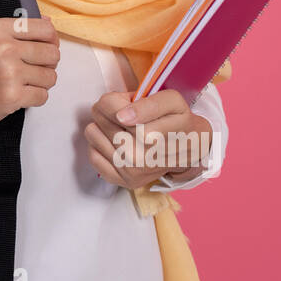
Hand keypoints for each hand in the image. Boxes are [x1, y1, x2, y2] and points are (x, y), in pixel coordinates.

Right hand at [0, 16, 59, 145]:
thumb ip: (10, 25)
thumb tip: (45, 21)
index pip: (44, 28)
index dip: (50, 39)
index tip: (45, 46)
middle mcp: (4, 48)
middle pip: (52, 53)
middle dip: (47, 63)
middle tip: (34, 68)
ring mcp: (9, 73)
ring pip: (50, 76)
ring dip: (41, 82)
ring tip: (25, 82)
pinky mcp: (12, 97)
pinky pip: (43, 96)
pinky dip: (35, 98)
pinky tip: (20, 95)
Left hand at [83, 89, 212, 189]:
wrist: (188, 151)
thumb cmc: (176, 122)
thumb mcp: (172, 102)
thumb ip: (148, 103)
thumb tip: (122, 116)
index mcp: (154, 135)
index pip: (111, 107)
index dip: (113, 100)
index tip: (124, 103)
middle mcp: (142, 157)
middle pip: (100, 118)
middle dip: (108, 110)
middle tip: (124, 114)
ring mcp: (130, 170)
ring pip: (92, 133)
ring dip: (103, 127)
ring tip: (122, 129)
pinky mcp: (120, 180)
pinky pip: (92, 154)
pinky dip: (100, 145)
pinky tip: (117, 144)